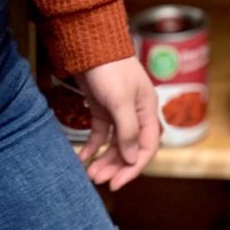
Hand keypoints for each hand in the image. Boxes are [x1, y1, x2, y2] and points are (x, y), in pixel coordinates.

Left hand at [77, 57, 160, 190]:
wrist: (90, 46)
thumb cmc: (110, 68)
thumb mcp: (120, 101)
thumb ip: (127, 131)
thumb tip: (132, 158)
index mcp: (147, 110)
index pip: (146, 147)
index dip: (133, 168)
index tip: (116, 183)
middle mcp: (136, 114)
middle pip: (129, 148)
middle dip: (114, 166)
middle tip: (97, 179)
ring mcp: (119, 112)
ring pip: (114, 144)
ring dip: (103, 160)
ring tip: (88, 172)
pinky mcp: (102, 109)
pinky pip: (100, 135)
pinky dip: (92, 147)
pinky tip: (82, 158)